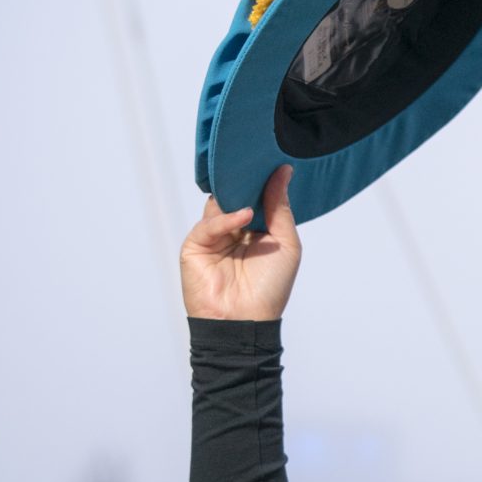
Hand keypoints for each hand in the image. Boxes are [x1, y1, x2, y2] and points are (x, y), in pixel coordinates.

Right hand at [181, 165, 300, 320]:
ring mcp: (214, 238)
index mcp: (257, 231)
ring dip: (234, 196)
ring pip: (219, 205)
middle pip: (236, 197)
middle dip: (245, 183)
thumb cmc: (270, 288)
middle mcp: (235, 232)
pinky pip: (208, 225)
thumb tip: (283, 172)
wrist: (245, 322)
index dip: (263, 181)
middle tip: (256, 163)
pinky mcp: (195, 247)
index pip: (257, 197)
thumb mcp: (286, 243)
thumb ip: (281, 207)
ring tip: (250, 189)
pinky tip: (244, 216)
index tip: (272, 159)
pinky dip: (225, 219)